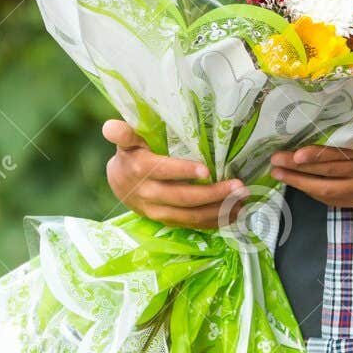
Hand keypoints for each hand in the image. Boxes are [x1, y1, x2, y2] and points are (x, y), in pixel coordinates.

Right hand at [102, 119, 249, 230]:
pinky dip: (215, 222)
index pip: (162, 171)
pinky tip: (234, 214)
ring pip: (190, 216)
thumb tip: (110, 126)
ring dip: (219, 211)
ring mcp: (158, 212)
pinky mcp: (168, 222)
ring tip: (242, 201)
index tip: (206, 169)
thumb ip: (123, 133)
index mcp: (140, 170)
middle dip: (213, 194)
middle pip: (183, 198)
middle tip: (239, 186)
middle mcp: (149, 195)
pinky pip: (193, 226)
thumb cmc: (131, 155)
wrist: (120, 183)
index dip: (183, 171)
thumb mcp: (126, 141)